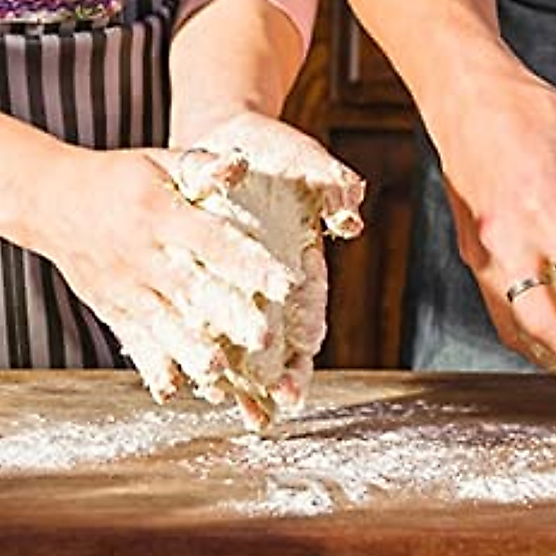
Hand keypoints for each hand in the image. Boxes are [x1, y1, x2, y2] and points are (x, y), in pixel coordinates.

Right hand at [37, 145, 298, 407]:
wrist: (48, 200)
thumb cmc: (116, 178)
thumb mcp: (158, 161)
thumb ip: (202, 166)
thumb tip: (243, 165)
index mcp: (159, 214)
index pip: (211, 240)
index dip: (248, 262)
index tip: (284, 283)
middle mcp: (141, 254)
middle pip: (190, 289)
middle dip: (228, 315)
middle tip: (263, 339)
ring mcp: (124, 287)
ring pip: (161, 322)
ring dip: (190, 350)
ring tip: (217, 374)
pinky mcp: (110, 308)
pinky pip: (133, 339)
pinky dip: (152, 365)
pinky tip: (172, 389)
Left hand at [184, 111, 365, 417]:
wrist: (229, 137)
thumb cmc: (275, 151)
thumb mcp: (305, 160)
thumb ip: (331, 182)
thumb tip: (353, 205)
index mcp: (303, 253)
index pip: (312, 299)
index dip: (312, 324)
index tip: (310, 347)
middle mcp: (277, 280)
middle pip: (285, 337)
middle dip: (287, 371)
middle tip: (285, 402)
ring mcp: (245, 286)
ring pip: (249, 344)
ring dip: (253, 381)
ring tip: (253, 417)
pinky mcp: (214, 283)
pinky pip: (212, 325)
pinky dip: (210, 356)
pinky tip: (203, 390)